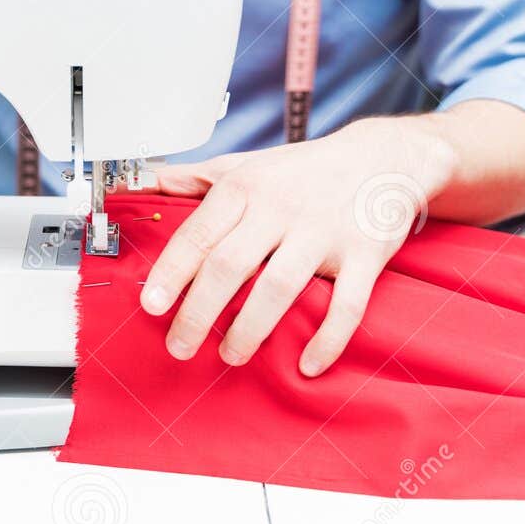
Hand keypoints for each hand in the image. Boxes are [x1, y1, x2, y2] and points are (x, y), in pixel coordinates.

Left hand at [140, 117, 458, 375]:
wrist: (384, 158)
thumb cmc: (302, 171)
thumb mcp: (246, 165)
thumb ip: (194, 179)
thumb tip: (140, 184)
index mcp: (247, 187)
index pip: (199, 233)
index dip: (172, 272)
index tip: (151, 305)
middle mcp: (282, 207)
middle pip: (230, 265)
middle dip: (199, 312)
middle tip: (179, 345)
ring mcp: (325, 232)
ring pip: (280, 288)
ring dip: (250, 329)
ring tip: (230, 355)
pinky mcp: (367, 255)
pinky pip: (346, 305)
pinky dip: (327, 340)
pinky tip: (307, 365)